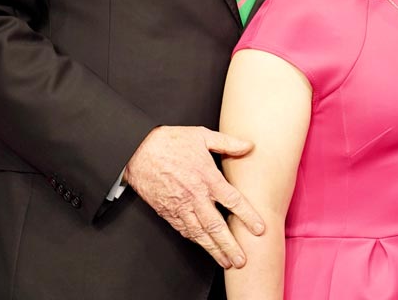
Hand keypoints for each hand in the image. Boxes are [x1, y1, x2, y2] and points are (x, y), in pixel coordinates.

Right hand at [124, 125, 264, 268]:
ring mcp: (180, 206)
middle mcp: (195, 196)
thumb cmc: (171, 141)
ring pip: (200, 234)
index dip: (248, 216)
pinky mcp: (166, 211)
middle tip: (242, 260)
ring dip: (214, 249)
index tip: (259, 229)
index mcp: (207, 178)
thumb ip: (228, 143)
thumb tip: (249, 145)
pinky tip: (203, 246)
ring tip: (226, 261)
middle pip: (217, 226)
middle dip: (230, 245)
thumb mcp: (203, 135)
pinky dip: (195, 240)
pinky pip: (183, 230)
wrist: (138, 150)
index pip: (233, 201)